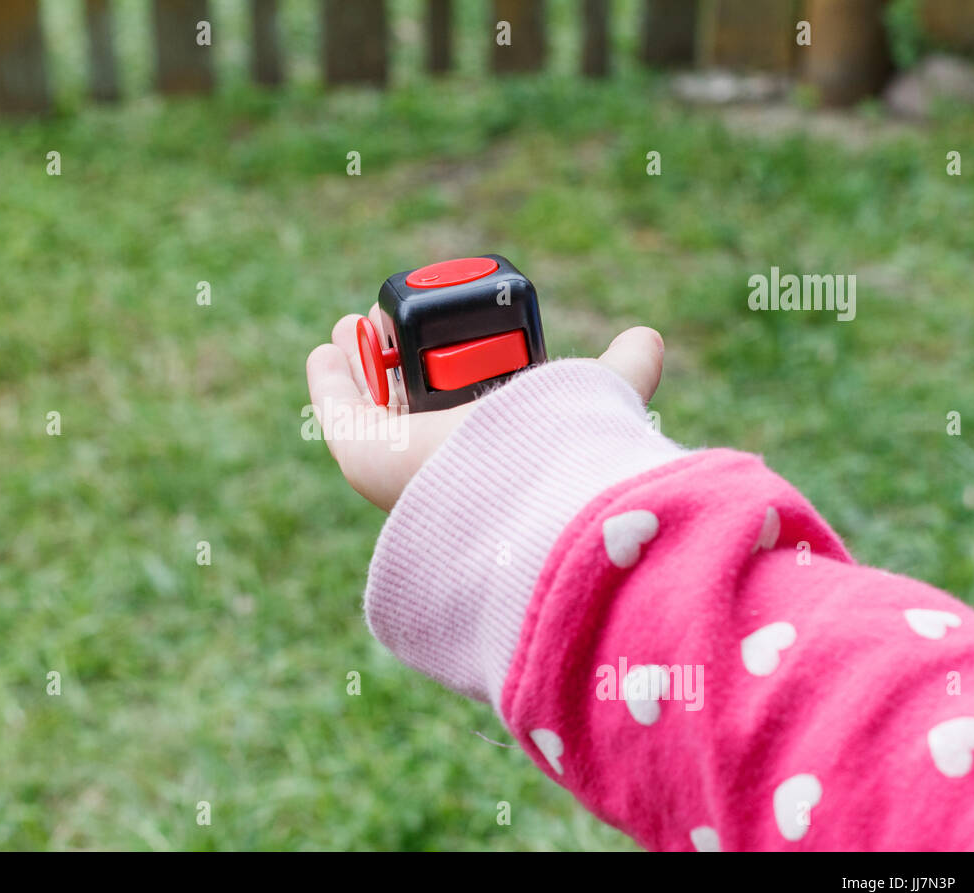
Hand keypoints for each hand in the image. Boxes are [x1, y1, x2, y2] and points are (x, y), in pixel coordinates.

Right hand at [306, 307, 665, 510]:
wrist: (513, 486)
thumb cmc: (560, 445)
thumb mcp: (599, 393)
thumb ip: (625, 371)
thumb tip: (648, 339)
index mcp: (489, 448)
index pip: (459, 404)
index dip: (450, 366)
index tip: (452, 334)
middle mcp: (439, 459)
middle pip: (408, 402)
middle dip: (397, 365)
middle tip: (396, 327)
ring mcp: (393, 457)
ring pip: (368, 402)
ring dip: (357, 362)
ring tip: (354, 325)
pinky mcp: (356, 449)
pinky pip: (334, 407)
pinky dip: (327, 377)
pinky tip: (325, 351)